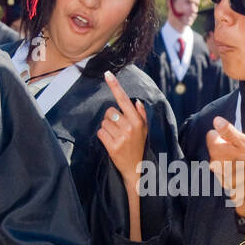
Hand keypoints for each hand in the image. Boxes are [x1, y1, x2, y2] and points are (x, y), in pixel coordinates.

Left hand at [96, 70, 148, 185]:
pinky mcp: (112, 146)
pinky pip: (100, 133)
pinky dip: (103, 136)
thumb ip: (141, 115)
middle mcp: (130, 127)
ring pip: (103, 122)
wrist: (136, 169)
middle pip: (109, 111)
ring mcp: (121, 137)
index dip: (115, 86)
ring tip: (115, 136)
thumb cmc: (138, 146)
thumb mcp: (144, 130)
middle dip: (110, 118)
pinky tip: (110, 142)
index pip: (124, 99)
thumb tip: (136, 102)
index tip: (107, 74)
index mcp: (137, 121)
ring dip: (106, 128)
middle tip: (117, 128)